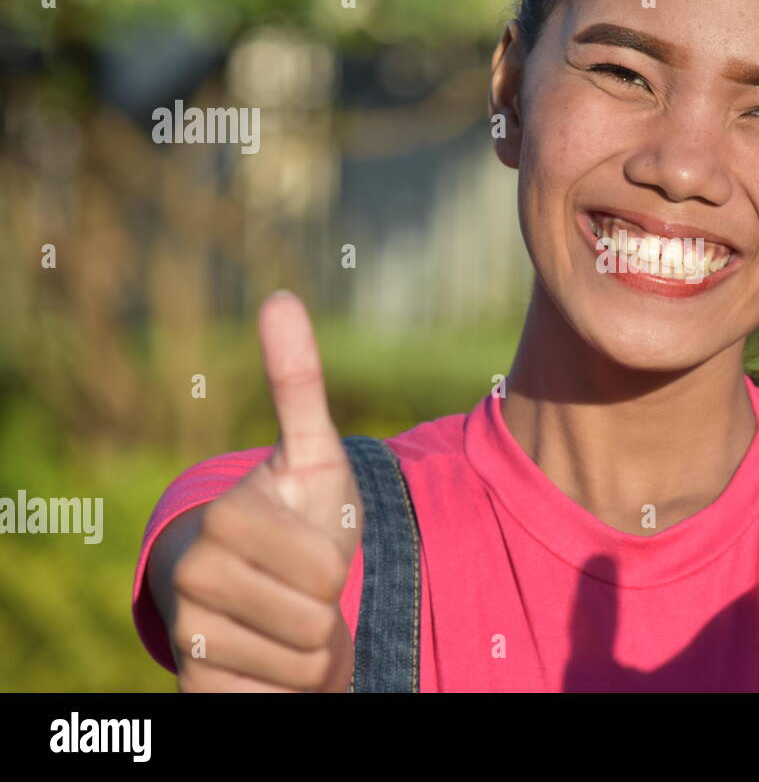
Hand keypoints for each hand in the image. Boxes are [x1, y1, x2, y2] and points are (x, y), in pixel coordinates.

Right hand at [167, 291, 362, 691]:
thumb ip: (298, 382)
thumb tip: (280, 297)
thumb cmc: (296, 516)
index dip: (335, 565)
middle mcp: (192, 577)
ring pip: (300, 666)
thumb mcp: (313, 453)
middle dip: (326, 610)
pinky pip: (275, 698)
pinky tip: (269, 659)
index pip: (324, 572)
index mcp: (225, 519)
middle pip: (314, 622)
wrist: (258, 588)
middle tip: (304, 588)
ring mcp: (188, 635)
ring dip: (313, 651)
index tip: (311, 547)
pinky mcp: (194, 684)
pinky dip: (288, 686)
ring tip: (291, 620)